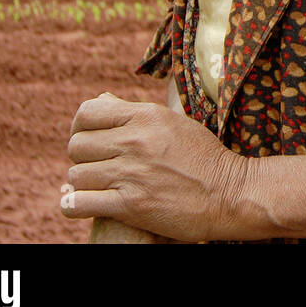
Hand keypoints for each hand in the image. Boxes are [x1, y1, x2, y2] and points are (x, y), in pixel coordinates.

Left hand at [64, 92, 248, 242]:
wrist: (230, 195)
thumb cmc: (205, 158)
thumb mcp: (174, 122)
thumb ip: (136, 112)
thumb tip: (103, 100)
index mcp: (146, 116)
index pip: (87, 112)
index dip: (81, 127)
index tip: (89, 139)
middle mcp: (135, 141)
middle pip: (77, 146)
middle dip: (83, 158)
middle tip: (97, 166)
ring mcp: (131, 174)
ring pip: (76, 176)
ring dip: (83, 184)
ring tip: (99, 186)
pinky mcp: (130, 205)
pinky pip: (78, 203)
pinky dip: (74, 206)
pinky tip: (84, 204)